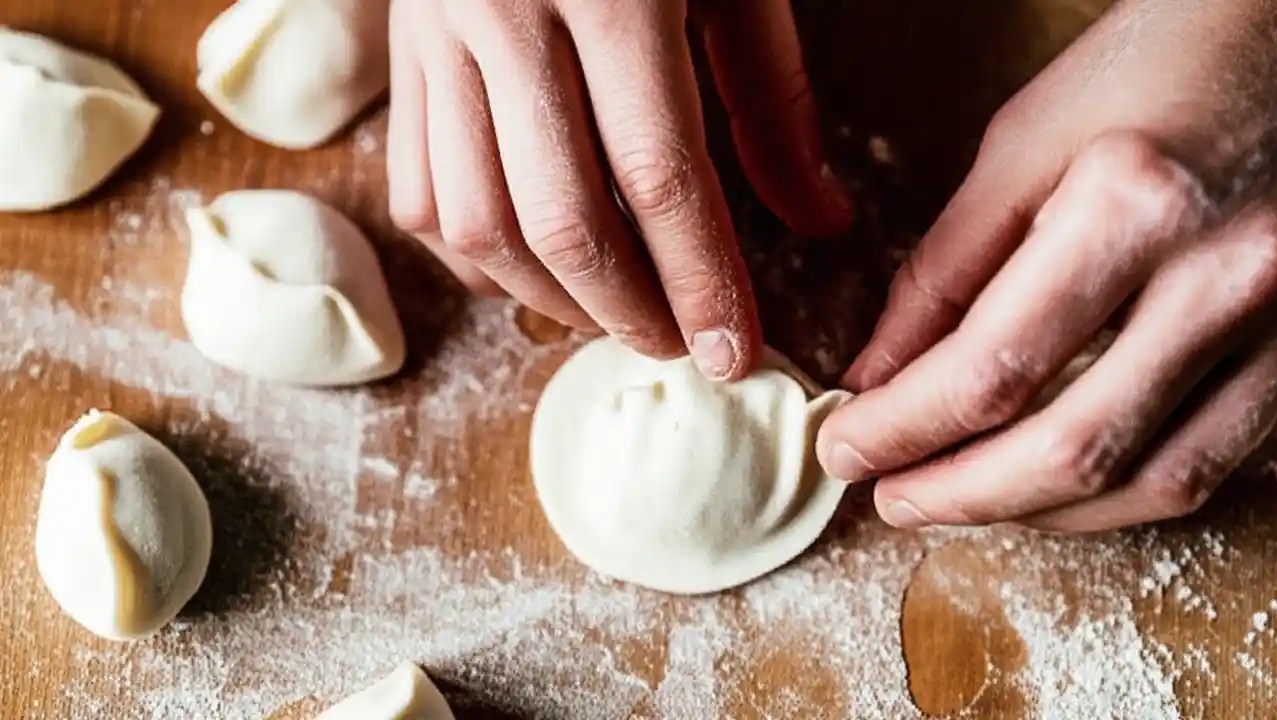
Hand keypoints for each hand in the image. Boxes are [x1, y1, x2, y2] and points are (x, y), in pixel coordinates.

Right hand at [386, 0, 852, 379]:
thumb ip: (774, 102)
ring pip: (479, 223)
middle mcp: (507, 18)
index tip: (738, 353)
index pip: (660, 179)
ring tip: (615, 318)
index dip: (703, 283)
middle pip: (561, 221)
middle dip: (629, 311)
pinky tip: (535, 270)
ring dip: (552, 300)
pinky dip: (478, 258)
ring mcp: (437, 39)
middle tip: (680, 347)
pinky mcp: (402, 57)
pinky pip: (422, 194)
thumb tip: (818, 223)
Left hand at [818, 0, 1276, 531]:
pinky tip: (1048, 487)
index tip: (846, 448)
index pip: (992, 367)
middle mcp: (1224, 276)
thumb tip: (877, 377)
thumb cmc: (1153, 65)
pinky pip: (1208, 466)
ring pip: (1149, 482)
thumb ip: (943, 273)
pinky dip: (1115, 495)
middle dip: (960, 494)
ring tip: (956, 499)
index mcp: (1135, 205)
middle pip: (1073, 450)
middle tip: (890, 496)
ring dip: (1036, 512)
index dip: (903, 427)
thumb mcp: (1021, 148)